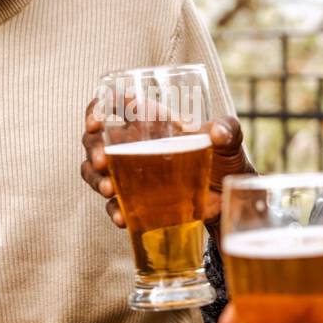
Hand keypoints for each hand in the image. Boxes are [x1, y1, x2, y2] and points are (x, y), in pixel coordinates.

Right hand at [80, 99, 253, 228]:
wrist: (228, 197)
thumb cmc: (224, 160)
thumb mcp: (229, 141)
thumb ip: (228, 130)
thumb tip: (218, 131)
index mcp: (151, 121)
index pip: (116, 105)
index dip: (99, 107)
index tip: (96, 121)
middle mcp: (134, 144)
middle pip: (97, 139)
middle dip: (92, 148)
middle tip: (101, 160)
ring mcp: (131, 173)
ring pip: (96, 171)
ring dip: (95, 179)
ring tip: (107, 189)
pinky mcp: (135, 200)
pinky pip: (114, 204)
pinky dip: (114, 210)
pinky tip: (122, 217)